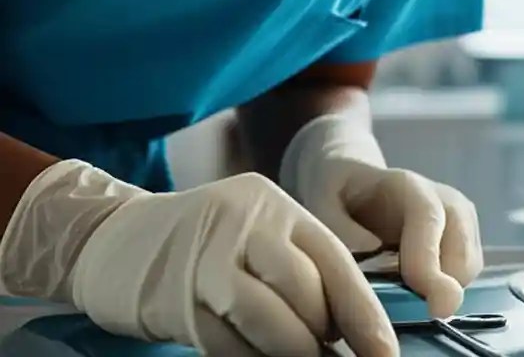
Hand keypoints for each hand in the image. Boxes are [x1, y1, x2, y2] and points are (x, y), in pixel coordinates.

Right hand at [0, 161, 395, 356]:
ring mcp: (206, 260)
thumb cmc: (202, 243)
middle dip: (327, 334)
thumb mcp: (255, 234)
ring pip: (270, 320)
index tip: (385, 350)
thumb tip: (351, 325)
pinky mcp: (176, 299)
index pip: (336, 261)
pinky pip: (228, 343)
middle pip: (306, 291)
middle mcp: (243, 225)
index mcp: (274, 207)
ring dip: (295, 352)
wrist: (113, 237)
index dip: (364, 313)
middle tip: (333, 354)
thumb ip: (300, 267)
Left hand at [281, 116, 481, 317]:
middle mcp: (445, 199)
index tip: (430, 306)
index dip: (428, 263)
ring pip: (467, 269)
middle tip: (402, 310)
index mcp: (408, 186)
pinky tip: (411, 287)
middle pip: (459, 251)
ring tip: (398, 291)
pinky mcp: (467, 238)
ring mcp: (461, 218)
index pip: (428, 220)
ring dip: (440, 290)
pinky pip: (465, 275)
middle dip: (439, 288)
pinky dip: (443, 289)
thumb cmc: (339, 195)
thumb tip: (369, 250)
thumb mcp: (321, 201)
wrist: (357, 184)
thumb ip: (338, 225)